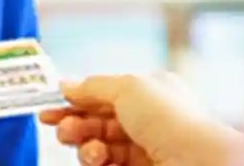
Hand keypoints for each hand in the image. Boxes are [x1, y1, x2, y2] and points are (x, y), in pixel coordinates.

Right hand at [39, 73, 242, 165]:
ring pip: (98, 148)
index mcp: (148, 93)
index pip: (102, 95)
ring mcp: (143, 150)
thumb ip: (93, 87)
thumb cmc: (171, 118)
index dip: (74, 101)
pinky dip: (95, 163)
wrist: (196, 161)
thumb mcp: (127, 86)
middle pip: (96, 123)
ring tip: (91, 150)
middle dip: (74, 126)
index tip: (47, 110)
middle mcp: (146, 121)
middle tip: (63, 130)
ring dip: (85, 147)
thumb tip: (66, 84)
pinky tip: (98, 160)